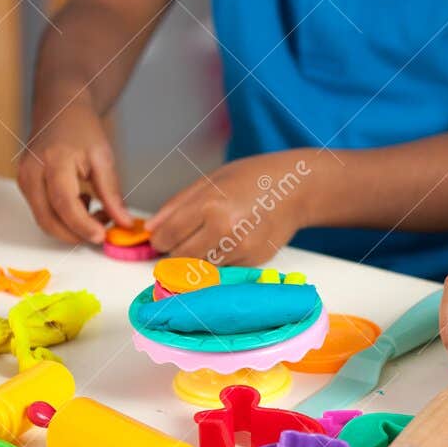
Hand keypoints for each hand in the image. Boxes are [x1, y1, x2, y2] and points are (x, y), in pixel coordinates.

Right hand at [17, 100, 132, 244]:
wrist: (60, 111)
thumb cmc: (82, 130)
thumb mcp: (104, 158)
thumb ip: (112, 193)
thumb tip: (123, 222)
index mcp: (53, 161)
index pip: (64, 203)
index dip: (82, 225)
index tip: (102, 237)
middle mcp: (31, 172)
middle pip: (47, 218)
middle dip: (75, 234)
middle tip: (102, 231)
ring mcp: (24, 179)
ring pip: (43, 219)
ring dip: (70, 227)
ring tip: (97, 212)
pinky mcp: (24, 185)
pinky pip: (42, 211)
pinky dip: (62, 218)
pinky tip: (82, 204)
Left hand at [145, 151, 313, 264]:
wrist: (297, 189)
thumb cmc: (253, 178)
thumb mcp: (210, 181)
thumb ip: (176, 205)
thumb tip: (150, 230)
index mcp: (210, 205)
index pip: (167, 237)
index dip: (159, 238)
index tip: (163, 235)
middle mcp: (225, 230)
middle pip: (179, 257)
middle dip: (176, 249)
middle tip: (186, 236)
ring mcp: (241, 249)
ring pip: (200, 267)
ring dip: (197, 257)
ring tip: (211, 236)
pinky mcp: (253, 261)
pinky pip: (223, 268)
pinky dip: (220, 258)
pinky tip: (232, 239)